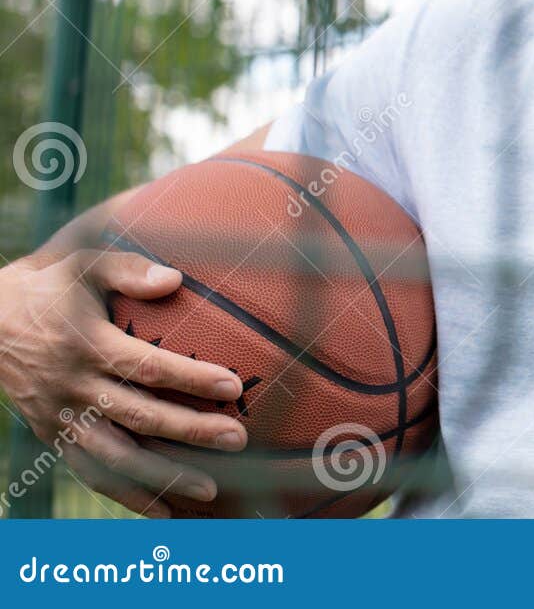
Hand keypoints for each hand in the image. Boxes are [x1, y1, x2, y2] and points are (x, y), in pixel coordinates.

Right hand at [0, 248, 247, 516]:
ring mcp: (62, 418)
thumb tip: (175, 279)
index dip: (190, 378)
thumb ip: (129, 270)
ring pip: (117, 456)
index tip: (233, 386)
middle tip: (239, 440)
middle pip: (140, 417)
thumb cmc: (51, 288)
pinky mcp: (54, 437)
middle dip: (191, 432)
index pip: (147, 368)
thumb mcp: (84, 264)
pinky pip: (92, 473)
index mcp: (87, 346)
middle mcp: (75, 388)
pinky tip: (164, 512)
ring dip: (164, 476)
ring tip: (211, 487)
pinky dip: (126, 496)